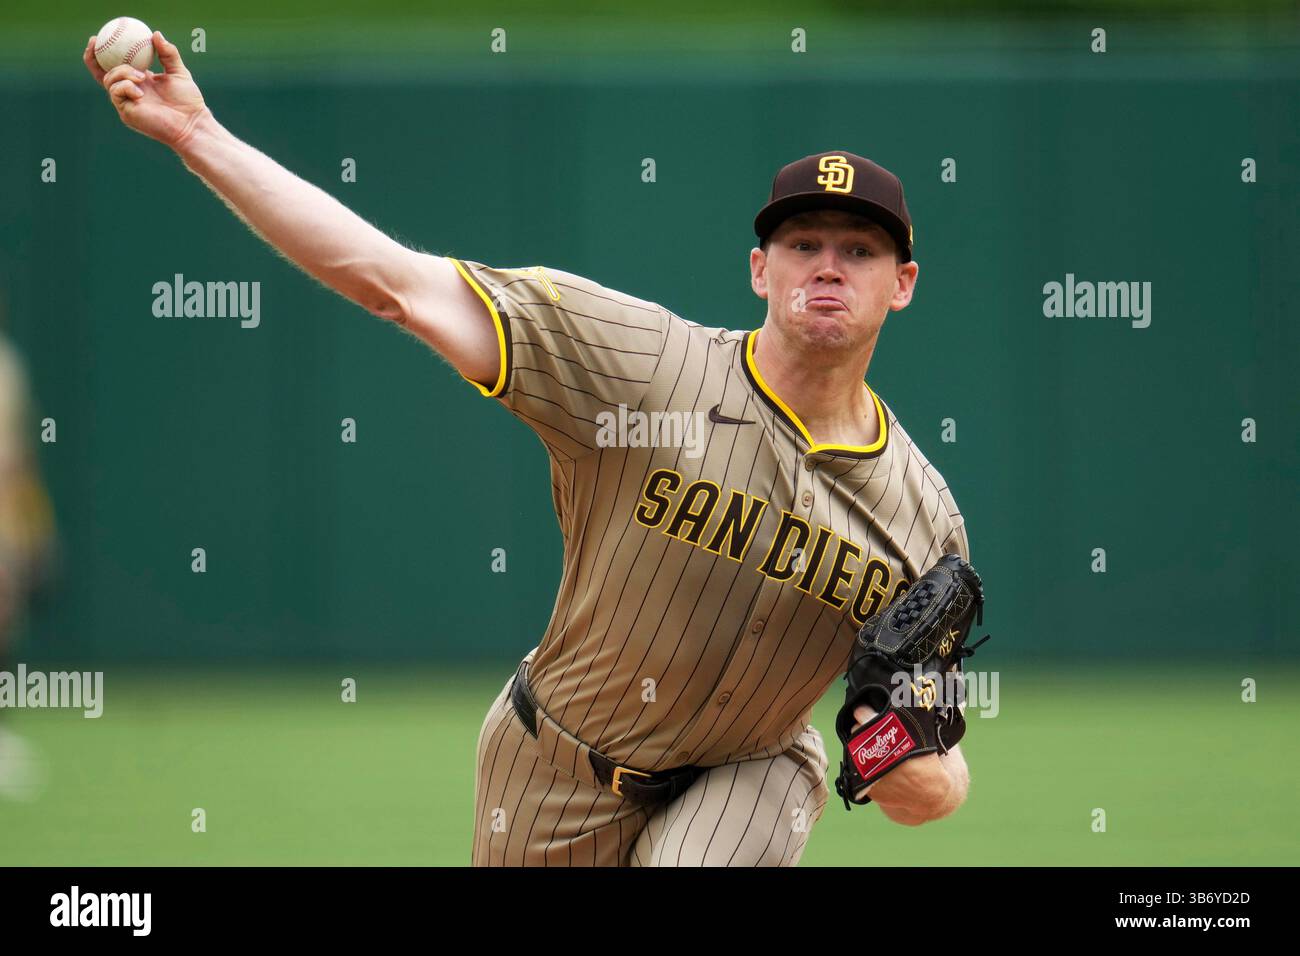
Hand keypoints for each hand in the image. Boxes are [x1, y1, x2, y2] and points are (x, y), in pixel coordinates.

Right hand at [83, 31, 210, 149]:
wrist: (191, 124)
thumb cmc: (188, 102)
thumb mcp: (179, 72)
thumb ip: (168, 53)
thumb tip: (155, 34)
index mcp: (139, 81)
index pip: (116, 65)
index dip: (104, 52)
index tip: (100, 36)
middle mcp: (130, 91)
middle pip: (102, 73)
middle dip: (93, 57)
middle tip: (95, 42)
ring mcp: (126, 102)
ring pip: (109, 80)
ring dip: (122, 72)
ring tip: (141, 76)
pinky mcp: (126, 113)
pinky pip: (116, 93)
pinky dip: (126, 86)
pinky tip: (140, 91)